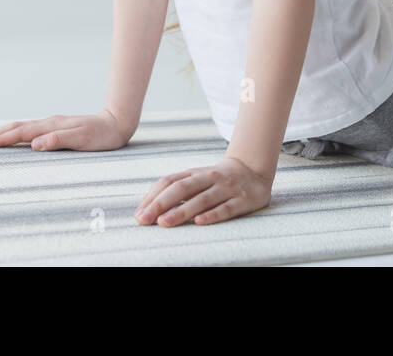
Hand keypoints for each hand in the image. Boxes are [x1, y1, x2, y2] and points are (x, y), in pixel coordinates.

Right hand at [0, 109, 130, 150]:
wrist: (117, 123)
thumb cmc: (101, 136)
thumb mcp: (82, 139)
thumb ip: (58, 140)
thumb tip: (35, 143)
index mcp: (51, 126)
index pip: (20, 133)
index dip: (0, 139)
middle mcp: (48, 123)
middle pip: (15, 128)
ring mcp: (51, 124)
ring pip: (21, 127)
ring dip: (2, 133)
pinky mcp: (55, 128)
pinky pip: (29, 130)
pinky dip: (15, 133)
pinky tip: (13, 137)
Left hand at [134, 156, 272, 226]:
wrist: (253, 170)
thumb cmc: (217, 180)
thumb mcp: (196, 179)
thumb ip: (176, 190)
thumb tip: (146, 209)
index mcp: (194, 173)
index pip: (169, 181)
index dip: (153, 197)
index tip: (139, 214)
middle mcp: (209, 178)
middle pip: (182, 188)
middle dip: (161, 204)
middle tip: (145, 220)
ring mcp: (226, 188)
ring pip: (202, 199)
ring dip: (182, 211)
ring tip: (164, 223)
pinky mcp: (242, 200)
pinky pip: (226, 208)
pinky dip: (213, 214)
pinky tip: (200, 222)